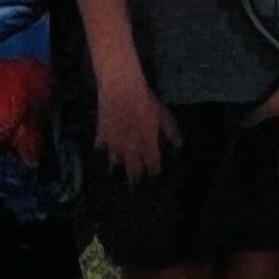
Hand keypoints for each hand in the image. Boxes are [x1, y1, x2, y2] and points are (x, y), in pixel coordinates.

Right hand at [94, 67, 175, 181]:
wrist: (121, 91)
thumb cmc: (145, 101)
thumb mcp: (163, 115)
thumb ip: (171, 131)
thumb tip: (179, 145)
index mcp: (148, 146)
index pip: (153, 166)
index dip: (154, 172)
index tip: (155, 174)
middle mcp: (131, 150)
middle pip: (134, 171)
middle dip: (136, 179)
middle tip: (135, 187)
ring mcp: (115, 145)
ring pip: (115, 164)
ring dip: (118, 169)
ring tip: (117, 176)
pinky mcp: (102, 136)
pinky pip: (100, 149)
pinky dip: (101, 153)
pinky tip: (101, 155)